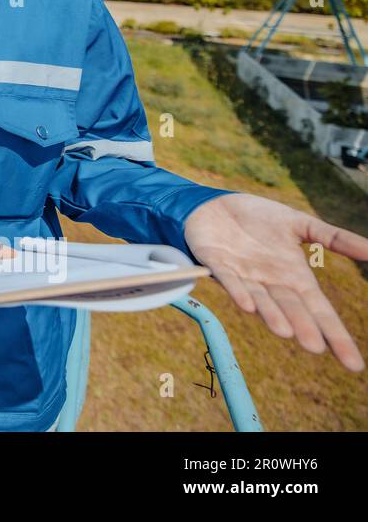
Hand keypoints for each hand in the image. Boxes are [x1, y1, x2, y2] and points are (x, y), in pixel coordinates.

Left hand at [184, 192, 367, 370]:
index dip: (335, 335)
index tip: (353, 364)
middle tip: (315, 346)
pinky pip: (228, 280)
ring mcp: (242, 276)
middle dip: (302, 327)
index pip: (320, 310)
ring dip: (272, 315)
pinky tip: (248, 305)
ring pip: (260, 300)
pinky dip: (238, 292)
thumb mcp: (300, 223)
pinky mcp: (216, 263)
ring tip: (285, 332)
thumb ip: (334, 238)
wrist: (214, 204)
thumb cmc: (258, 217)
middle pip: (291, 309)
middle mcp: (270, 282)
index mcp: (293, 276)